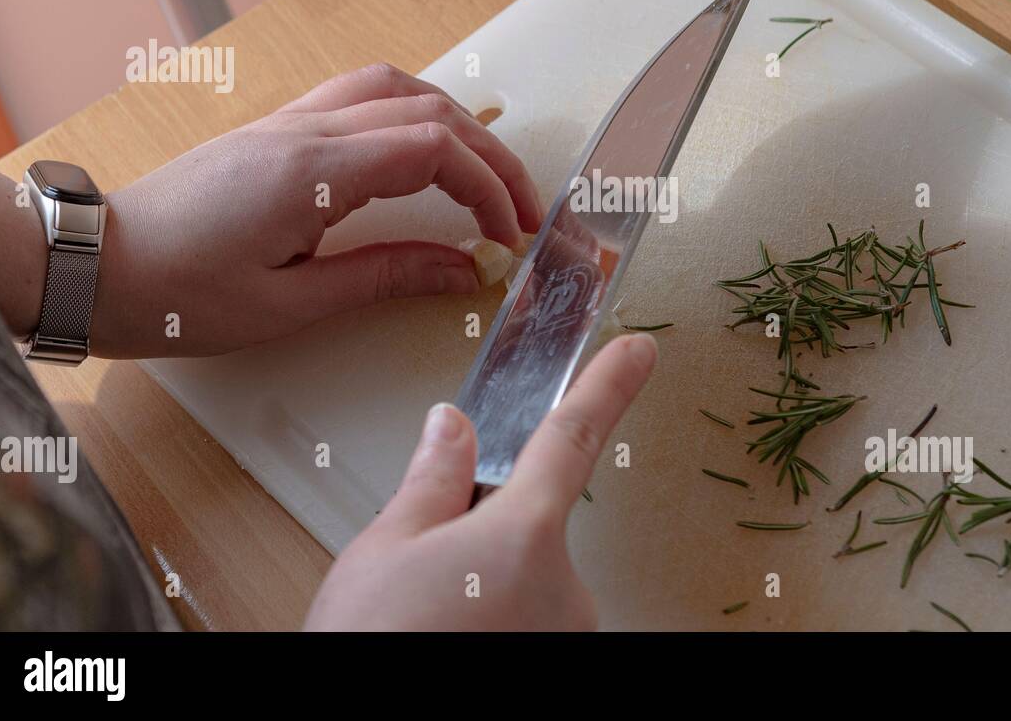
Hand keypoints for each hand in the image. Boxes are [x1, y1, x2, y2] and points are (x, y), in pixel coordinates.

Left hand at [89, 64, 541, 356]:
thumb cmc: (178, 294)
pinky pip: (362, 95)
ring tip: (485, 174)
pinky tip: (423, 151)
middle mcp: (307, 130)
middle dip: (491, 157)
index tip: (513, 234)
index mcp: (314, 172)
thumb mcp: (291, 303)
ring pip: (397, 87)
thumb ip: (386, 277)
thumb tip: (463, 271)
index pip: (434, 150)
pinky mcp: (277, 130)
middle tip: (523, 210)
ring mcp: (290, 121)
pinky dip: (412, 112)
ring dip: (456, 122)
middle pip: (429, 110)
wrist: (94, 264)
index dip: (490, 188)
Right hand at [304, 333, 657, 630]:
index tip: (639, 349)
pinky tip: (449, 632)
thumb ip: (432, 481)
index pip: (572, 436)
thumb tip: (451, 429)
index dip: (608, 384)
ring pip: (527, 579)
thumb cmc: (372, 646)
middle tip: (423, 565)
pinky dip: (494, 618)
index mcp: (523, 534)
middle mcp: (564, 585)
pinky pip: (531, 620)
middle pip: (532, 523)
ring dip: (486, 581)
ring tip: (426, 615)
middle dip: (485, 529)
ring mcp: (567, 632)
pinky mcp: (560, 662)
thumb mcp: (384, 550)